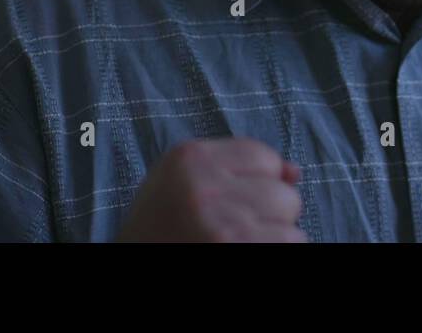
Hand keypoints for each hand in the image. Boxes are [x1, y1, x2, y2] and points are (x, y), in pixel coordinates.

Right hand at [117, 137, 306, 241]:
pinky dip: (276, 250)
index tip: (237, 204)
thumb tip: (295, 172)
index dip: (259, 183)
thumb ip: (234, 170)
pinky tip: (245, 253)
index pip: (262, 156)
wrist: (126, 266)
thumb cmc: (158, 231)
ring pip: (289, 219)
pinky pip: (292, 243)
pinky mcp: (234, 249)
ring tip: (236, 242)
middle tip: (231, 232)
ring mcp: (220, 222)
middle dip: (268, 212)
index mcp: (187, 158)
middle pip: (281, 190)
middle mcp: (203, 185)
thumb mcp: (181, 186)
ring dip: (273, 235)